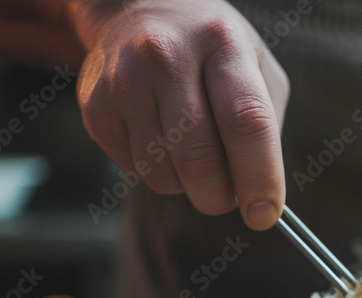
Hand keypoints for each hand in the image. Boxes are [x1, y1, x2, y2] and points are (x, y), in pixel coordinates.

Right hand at [71, 0, 288, 228]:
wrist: (140, 9)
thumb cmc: (213, 50)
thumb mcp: (257, 66)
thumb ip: (267, 127)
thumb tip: (261, 196)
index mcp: (221, 43)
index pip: (245, 122)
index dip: (258, 177)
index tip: (264, 214)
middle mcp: (167, 55)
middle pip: (199, 159)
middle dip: (220, 197)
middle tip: (229, 197)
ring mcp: (124, 80)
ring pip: (163, 174)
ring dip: (188, 186)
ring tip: (196, 156)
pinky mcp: (95, 105)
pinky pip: (135, 169)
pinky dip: (158, 170)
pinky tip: (162, 137)